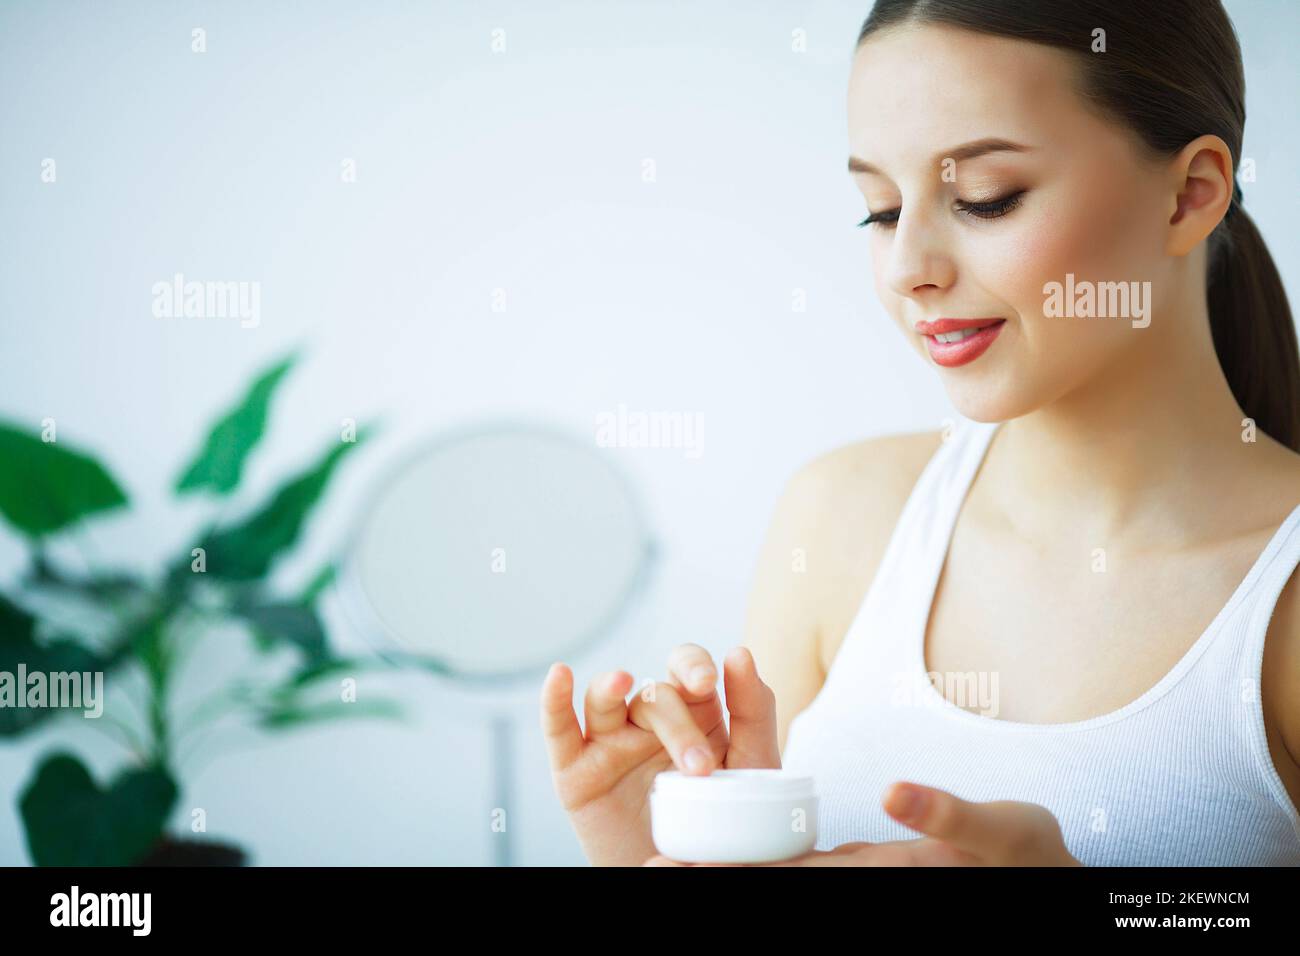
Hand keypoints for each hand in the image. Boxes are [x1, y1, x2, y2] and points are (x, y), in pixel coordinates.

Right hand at [541, 644, 780, 866]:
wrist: (688, 874)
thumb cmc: (723, 824)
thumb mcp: (750, 769)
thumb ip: (753, 713)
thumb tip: (740, 654)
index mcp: (693, 714)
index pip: (687, 669)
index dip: (692, 665)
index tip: (707, 681)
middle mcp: (648, 722)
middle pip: (654, 695)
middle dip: (678, 726)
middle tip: (700, 769)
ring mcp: (610, 743)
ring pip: (604, 699)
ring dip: (610, 687)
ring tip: (622, 682)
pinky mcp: (576, 771)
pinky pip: (560, 729)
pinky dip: (554, 700)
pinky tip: (560, 675)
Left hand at [644, 781, 1082, 865]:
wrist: (1040, 868)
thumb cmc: (1024, 853)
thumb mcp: (994, 829)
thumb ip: (944, 813)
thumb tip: (898, 794)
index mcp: (866, 871)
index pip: (781, 872)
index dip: (723, 867)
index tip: (663, 866)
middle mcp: (846, 876)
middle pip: (762, 871)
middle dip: (704, 870)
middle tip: (639, 866)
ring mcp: (848, 872)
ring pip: (773, 864)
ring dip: (723, 858)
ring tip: (662, 856)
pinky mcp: (855, 863)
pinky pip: (796, 854)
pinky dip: (756, 846)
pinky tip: (725, 831)